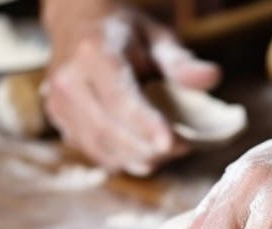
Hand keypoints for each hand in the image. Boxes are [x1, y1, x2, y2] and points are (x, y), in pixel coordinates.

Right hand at [41, 1, 220, 174]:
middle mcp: (68, 79)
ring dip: (139, 157)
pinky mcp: (60, 121)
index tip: (173, 144)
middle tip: (184, 148)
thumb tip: (212, 78)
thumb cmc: (126, 34)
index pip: (119, 97)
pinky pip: (95, 152)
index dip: (146, 124)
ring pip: (102, 147)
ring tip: (169, 152)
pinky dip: (123, 160)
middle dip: (149, 147)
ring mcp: (59, 103)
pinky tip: (146, 155)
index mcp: (92, 52)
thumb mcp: (157, 38)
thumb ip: (181, 62)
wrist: (81, 26)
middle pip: (110, 129)